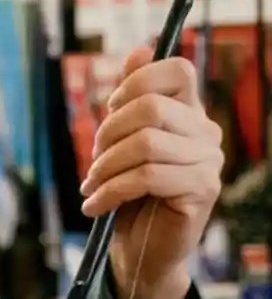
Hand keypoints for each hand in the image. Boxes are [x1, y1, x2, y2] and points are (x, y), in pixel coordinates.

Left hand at [79, 47, 222, 298]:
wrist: (140, 248)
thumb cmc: (130, 193)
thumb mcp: (123, 143)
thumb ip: (131, 100)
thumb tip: (139, 50)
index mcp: (189, 113)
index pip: (178, 70)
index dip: (136, 82)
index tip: (111, 108)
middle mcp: (207, 133)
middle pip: (152, 107)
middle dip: (109, 133)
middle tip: (93, 160)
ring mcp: (209, 161)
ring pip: (146, 144)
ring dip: (105, 167)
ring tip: (91, 186)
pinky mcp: (201, 190)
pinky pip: (146, 177)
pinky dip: (110, 191)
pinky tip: (94, 205)